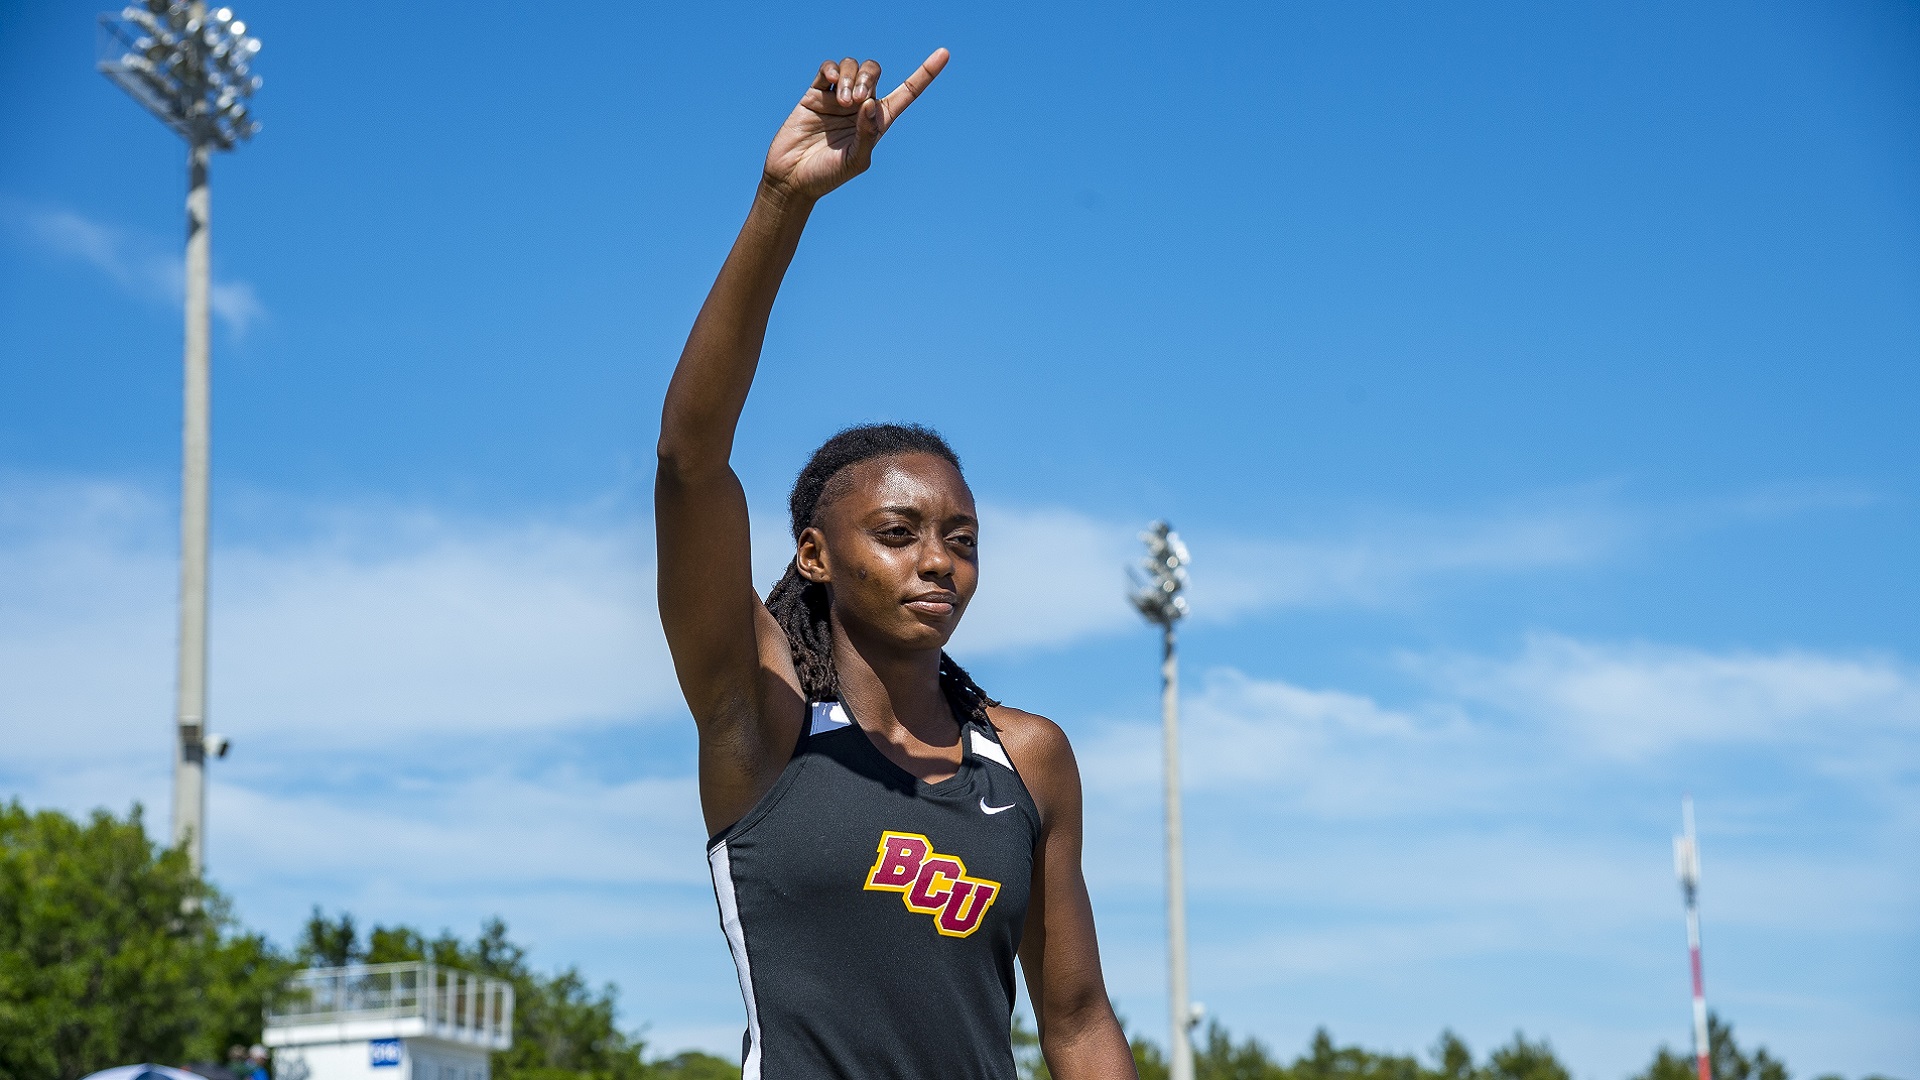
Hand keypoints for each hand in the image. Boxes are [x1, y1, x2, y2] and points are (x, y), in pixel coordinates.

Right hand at [763, 49, 948, 201]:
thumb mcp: (856, 161)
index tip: (944, 54)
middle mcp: (860, 105)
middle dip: (868, 78)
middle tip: (857, 101)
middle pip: (873, 72)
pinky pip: (828, 69)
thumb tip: (871, 104)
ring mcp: (837, 98)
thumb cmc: (827, 176)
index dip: (925, 73)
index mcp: (878, 121)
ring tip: (841, 102)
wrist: (792, 178)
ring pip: (851, 67)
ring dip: (850, 78)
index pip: (907, 92)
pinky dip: (833, 69)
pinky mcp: (815, 94)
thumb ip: (867, 135)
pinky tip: (832, 82)